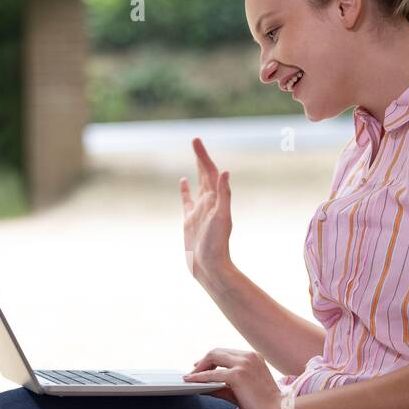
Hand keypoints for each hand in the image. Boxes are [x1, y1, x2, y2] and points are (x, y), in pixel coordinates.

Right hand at [179, 138, 232, 286]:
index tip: (195, 140)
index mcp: (215, 199)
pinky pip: (187, 200)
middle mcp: (209, 202)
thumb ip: (224, 195)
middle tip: (195, 141)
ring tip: (195, 156)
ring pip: (198, 184)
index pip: (210, 172)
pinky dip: (185, 189)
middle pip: (205, 174)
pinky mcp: (190, 220)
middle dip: (200, 157)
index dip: (203, 156)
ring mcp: (199, 211)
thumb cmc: (217, 245)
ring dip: (196, 170)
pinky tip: (183, 181)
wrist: (210, 267)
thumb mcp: (221, 218)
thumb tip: (225, 172)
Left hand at [182, 347, 283, 408]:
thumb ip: (224, 386)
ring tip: (190, 377)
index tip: (201, 366)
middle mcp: (249, 356)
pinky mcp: (237, 375)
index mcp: (254, 357)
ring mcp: (243, 364)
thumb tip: (205, 387)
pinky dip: (199, 377)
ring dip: (199, 367)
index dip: (211, 359)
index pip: (226, 352)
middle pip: (217, 351)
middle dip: (203, 361)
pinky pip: (212, 375)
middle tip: (192, 372)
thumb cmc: (265, 405)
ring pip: (213, 357)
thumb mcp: (242, 391)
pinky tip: (191, 381)